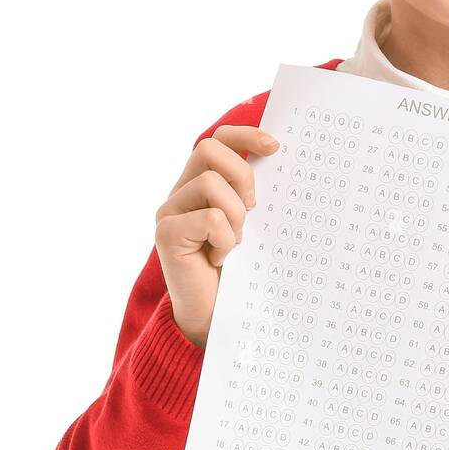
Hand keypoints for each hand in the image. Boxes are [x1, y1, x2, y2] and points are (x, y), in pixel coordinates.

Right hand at [154, 125, 279, 347]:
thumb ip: (253, 193)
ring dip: (236, 215)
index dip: (245, 135)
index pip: (218, 139)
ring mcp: (169, 212)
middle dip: (242, 174)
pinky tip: (220, 259)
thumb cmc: (238, 268)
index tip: (275, 148)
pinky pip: (209, 218)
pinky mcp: (166, 234)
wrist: (215, 314)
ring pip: (211, 183)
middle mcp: (181, 192)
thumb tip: (282, 160)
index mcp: (200, 183)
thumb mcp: (251, 222)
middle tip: (253, 209)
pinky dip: (225, 239)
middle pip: (209, 149)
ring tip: (234, 243)